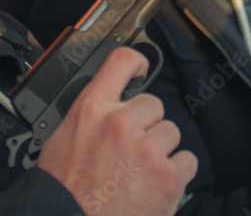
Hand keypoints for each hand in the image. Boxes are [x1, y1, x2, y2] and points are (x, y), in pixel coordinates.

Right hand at [37, 47, 196, 215]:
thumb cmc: (65, 189)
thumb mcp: (64, 137)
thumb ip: (92, 115)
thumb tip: (110, 105)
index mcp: (92, 108)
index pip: (122, 61)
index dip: (137, 61)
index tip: (142, 68)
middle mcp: (121, 123)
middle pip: (154, 104)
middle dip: (146, 126)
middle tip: (129, 151)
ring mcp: (147, 149)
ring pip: (171, 133)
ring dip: (160, 151)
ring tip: (139, 173)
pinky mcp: (168, 176)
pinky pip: (187, 161)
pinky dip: (175, 175)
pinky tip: (154, 186)